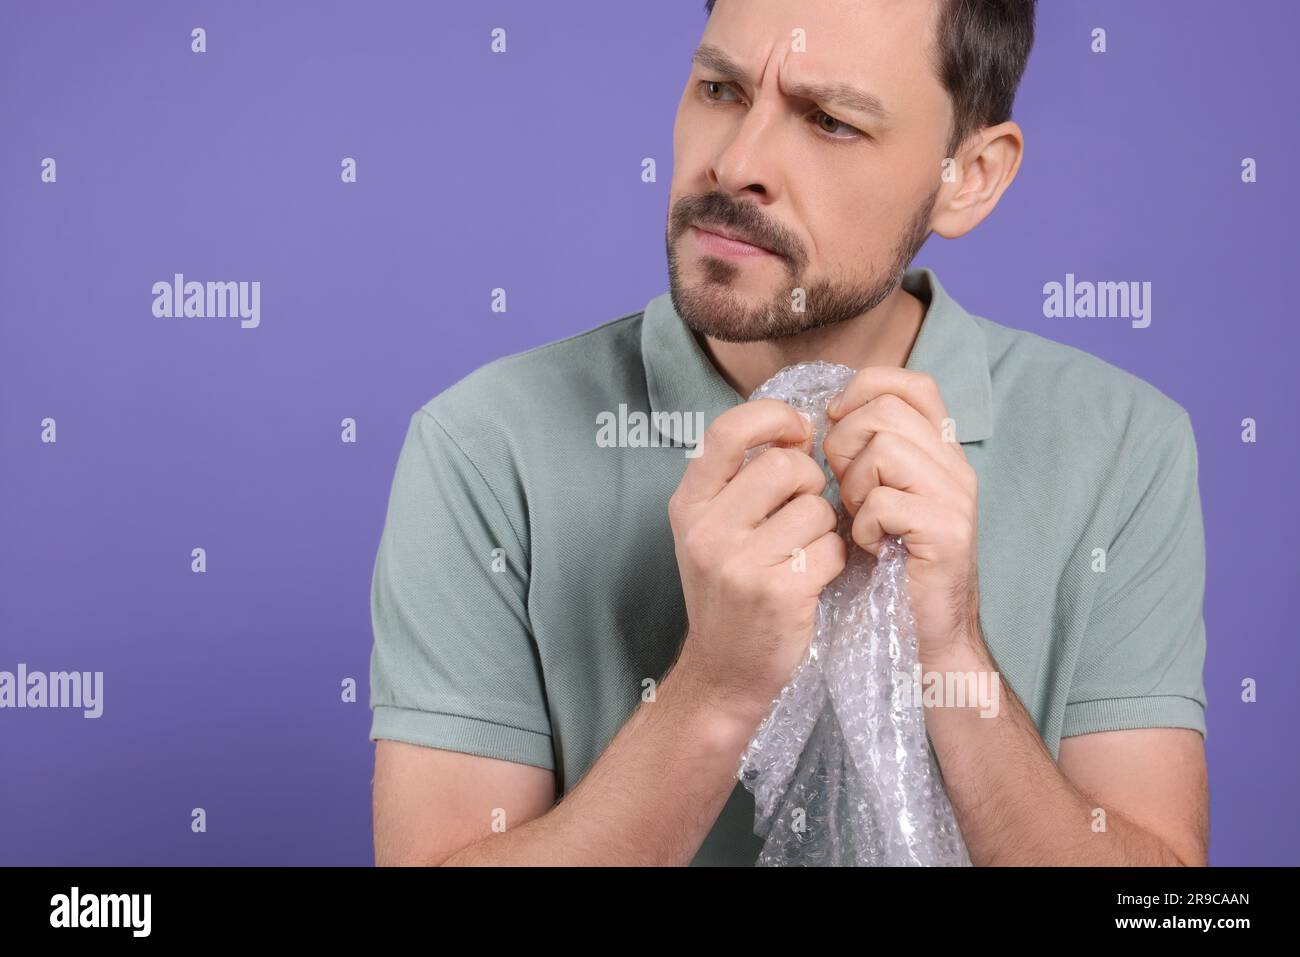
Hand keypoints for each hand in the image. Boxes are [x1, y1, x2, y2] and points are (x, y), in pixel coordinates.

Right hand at [668, 399, 847, 718]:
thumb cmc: (729, 592)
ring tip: (805, 550)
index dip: (774, 419)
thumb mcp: (711, 530)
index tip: (797, 433)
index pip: (728, 429)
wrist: (723, 673)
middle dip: (811, 481)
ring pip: (815, 508)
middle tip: (805, 509)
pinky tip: (814, 577)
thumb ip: (739, 480)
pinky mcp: (777, 593)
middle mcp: (706, 530)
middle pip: (785, 465)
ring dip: (825, 527)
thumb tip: (797, 426)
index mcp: (689, 505)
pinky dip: (834, 560)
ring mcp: (739, 563)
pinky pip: (831, 549)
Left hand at [823, 368, 982, 667]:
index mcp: (939, 451)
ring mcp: (955, 498)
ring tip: (861, 518)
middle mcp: (954, 466)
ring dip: (855, 485)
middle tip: (845, 489)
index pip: (913, 384)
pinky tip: (872, 547)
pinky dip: (866, 526)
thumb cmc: (890, 567)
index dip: (866, 387)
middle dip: (845, 444)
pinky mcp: (947, 532)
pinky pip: (886, 501)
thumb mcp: (874, 497)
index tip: (835, 420)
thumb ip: (865, 454)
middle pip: (885, 412)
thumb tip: (825, 415)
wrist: (927, 636)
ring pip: (885, 449)